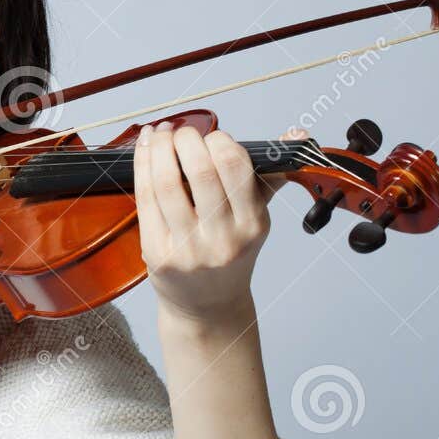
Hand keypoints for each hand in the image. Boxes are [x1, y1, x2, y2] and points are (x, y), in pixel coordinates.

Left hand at [132, 122, 307, 321]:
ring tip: (158, 134)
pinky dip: (141, 167)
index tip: (210, 136)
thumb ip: (269, 176)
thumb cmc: (230, 254)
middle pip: (201, 170)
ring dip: (158, 148)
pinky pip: (145, 199)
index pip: (235, 166)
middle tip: (180, 131)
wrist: (207, 307)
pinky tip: (144, 151)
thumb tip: (296, 134)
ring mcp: (188, 248)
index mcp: (253, 225)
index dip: (218, 140)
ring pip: (167, 182)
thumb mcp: (255, 220)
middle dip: (186, 139)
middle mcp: (223, 239)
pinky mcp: (158, 254)